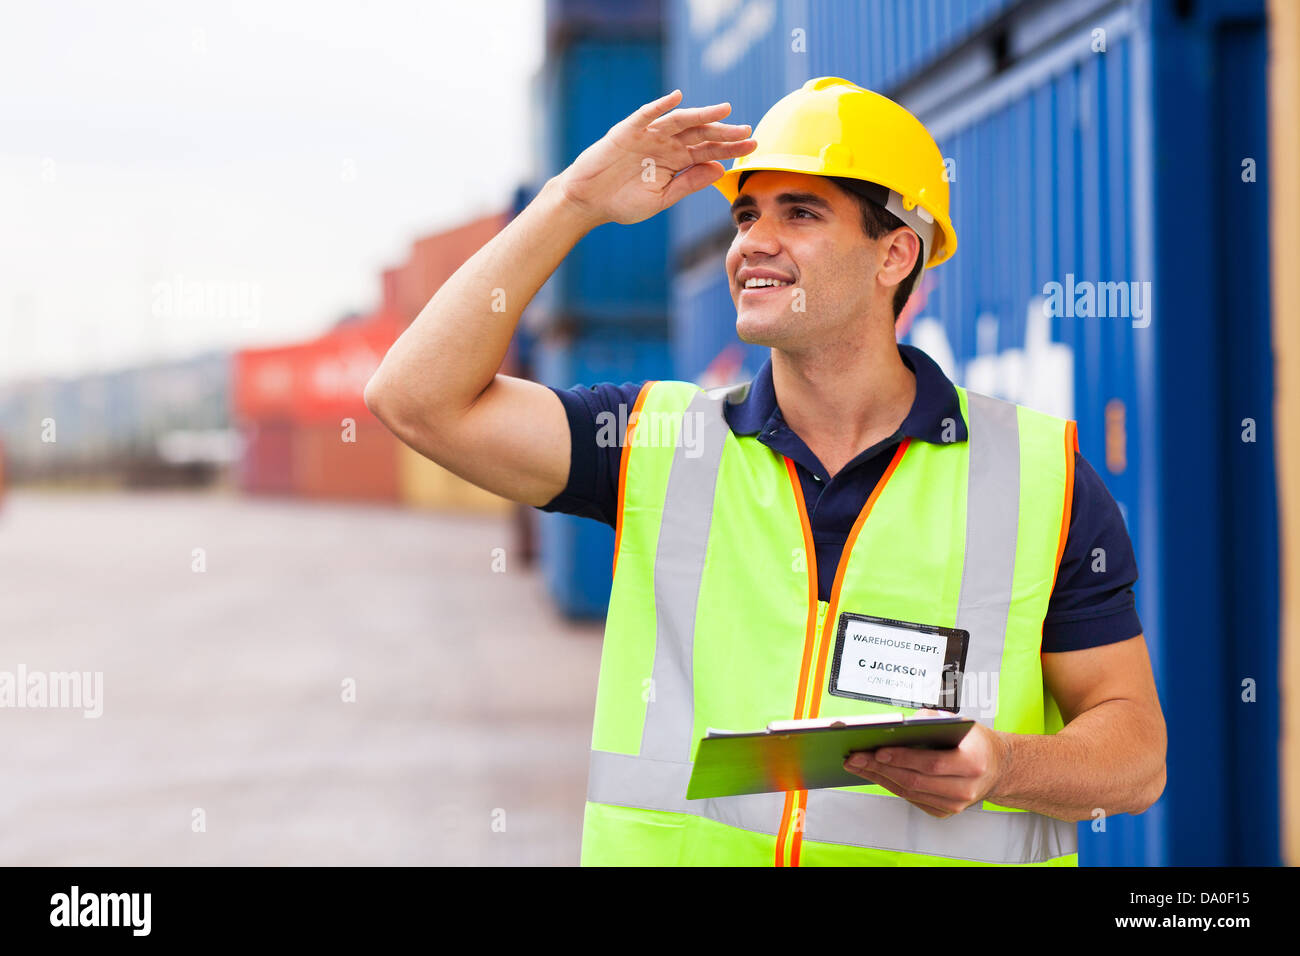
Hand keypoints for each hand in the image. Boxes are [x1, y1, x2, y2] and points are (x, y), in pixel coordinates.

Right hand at [555, 89, 755, 227]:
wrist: (588, 201)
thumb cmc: (622, 202)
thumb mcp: (661, 198)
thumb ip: (689, 183)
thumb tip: (719, 168)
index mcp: (675, 161)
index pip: (708, 151)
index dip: (731, 148)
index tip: (754, 147)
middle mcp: (666, 144)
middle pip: (700, 133)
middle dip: (724, 131)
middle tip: (747, 131)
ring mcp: (648, 135)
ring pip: (680, 121)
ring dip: (701, 114)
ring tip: (724, 110)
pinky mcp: (628, 131)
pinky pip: (647, 115)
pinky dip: (661, 106)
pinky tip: (678, 98)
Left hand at [841, 709, 1011, 817]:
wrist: (997, 767)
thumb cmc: (975, 742)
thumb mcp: (960, 722)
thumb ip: (932, 719)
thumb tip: (900, 724)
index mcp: (972, 763)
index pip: (931, 763)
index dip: (902, 758)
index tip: (878, 750)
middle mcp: (965, 788)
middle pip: (915, 781)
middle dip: (880, 768)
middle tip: (856, 757)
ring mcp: (955, 804)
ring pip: (910, 792)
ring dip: (879, 778)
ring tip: (857, 764)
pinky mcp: (944, 811)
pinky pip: (912, 799)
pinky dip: (890, 785)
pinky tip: (874, 774)